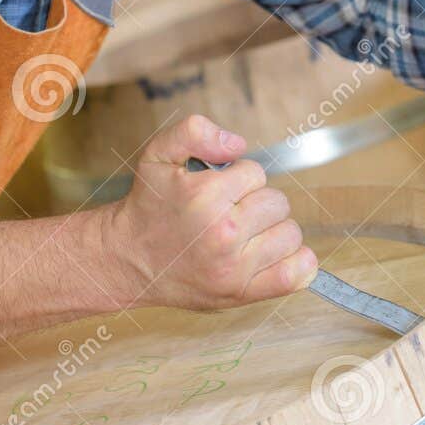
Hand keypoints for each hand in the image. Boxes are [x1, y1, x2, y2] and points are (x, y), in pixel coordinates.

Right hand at [102, 114, 317, 309]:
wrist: (128, 259)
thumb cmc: (148, 207)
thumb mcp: (158, 154)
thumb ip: (195, 131)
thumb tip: (238, 145)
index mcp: (205, 197)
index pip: (256, 173)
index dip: (239, 177)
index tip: (217, 189)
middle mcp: (223, 234)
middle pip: (277, 202)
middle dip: (256, 201)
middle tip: (228, 211)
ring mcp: (235, 269)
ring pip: (290, 234)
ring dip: (272, 230)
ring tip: (244, 233)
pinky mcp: (242, 293)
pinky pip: (296, 275)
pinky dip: (296, 263)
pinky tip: (272, 253)